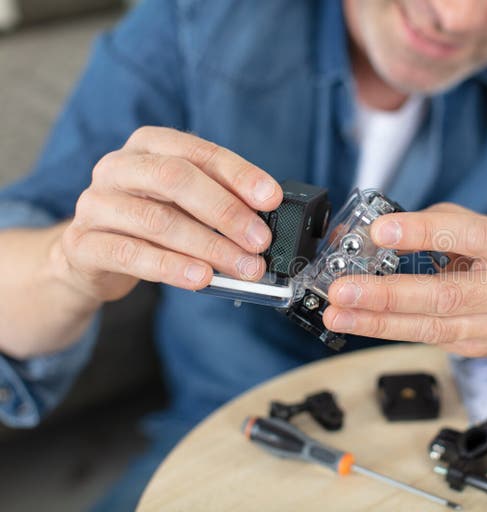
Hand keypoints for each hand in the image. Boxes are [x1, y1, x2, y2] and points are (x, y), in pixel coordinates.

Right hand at [56, 127, 281, 302]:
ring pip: (157, 221)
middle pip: (175, 179)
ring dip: (209, 246)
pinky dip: (172, 267)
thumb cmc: (147, 222)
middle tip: (259, 240)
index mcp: (148, 146)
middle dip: (226, 211)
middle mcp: (118, 167)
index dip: (239, 175)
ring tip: (242, 267)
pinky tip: (201, 277)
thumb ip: (215, 202)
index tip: (271, 199)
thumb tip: (264, 221)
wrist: (89, 256)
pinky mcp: (83, 244)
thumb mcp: (182, 203)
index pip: (199, 151)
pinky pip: (130, 254)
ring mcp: (96, 204)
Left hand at [323, 203, 486, 356]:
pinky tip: (363, 322)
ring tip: (339, 315)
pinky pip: (431, 340)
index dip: (422, 233)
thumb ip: (428, 225)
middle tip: (343, 290)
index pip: (467, 234)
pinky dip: (393, 330)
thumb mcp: (475, 226)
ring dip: (379, 323)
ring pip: (433, 328)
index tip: (379, 231)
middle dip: (387, 294)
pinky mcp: (482, 347)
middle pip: (445, 295)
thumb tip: (366, 234)